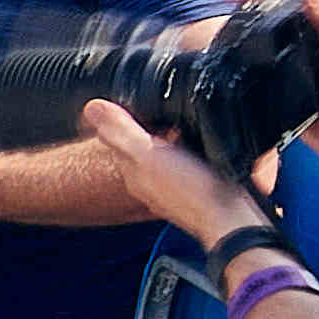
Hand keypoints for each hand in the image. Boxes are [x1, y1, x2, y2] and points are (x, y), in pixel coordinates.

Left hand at [54, 99, 258, 246]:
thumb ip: (121, 132)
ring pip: (162, 156)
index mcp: (134, 171)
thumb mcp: (148, 154)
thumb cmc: (189, 189)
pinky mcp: (193, 189)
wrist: (227, 218)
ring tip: (179, 124)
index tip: (132, 101)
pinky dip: (186, 152)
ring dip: (167, 139)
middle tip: (159, 110)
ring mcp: (172, 187)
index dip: (124, 118)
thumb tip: (91, 107)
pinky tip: (197, 147)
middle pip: (140, 147)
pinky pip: (183, 165)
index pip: (118, 139)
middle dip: (147, 128)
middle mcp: (149, 181)